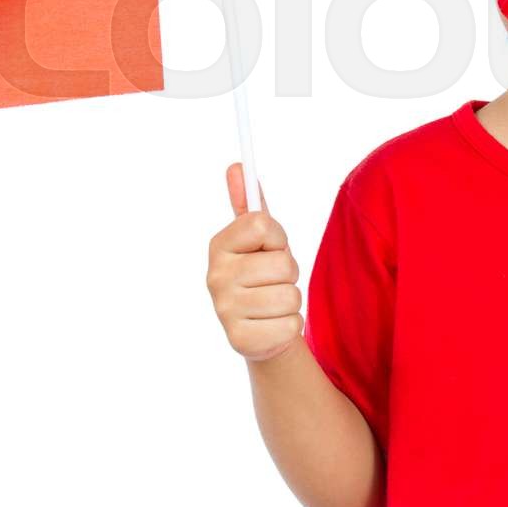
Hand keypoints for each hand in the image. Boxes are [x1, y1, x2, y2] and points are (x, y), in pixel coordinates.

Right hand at [206, 163, 303, 362]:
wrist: (261, 328)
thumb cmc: (263, 275)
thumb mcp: (260, 240)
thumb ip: (250, 205)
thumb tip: (237, 166)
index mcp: (219, 246)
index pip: (262, 224)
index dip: (277, 237)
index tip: (268, 247)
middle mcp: (215, 277)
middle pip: (282, 262)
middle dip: (288, 272)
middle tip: (272, 280)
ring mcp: (224, 311)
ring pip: (290, 294)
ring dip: (291, 299)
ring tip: (273, 303)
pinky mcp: (241, 340)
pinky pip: (292, 322)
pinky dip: (291, 324)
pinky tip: (272, 325)